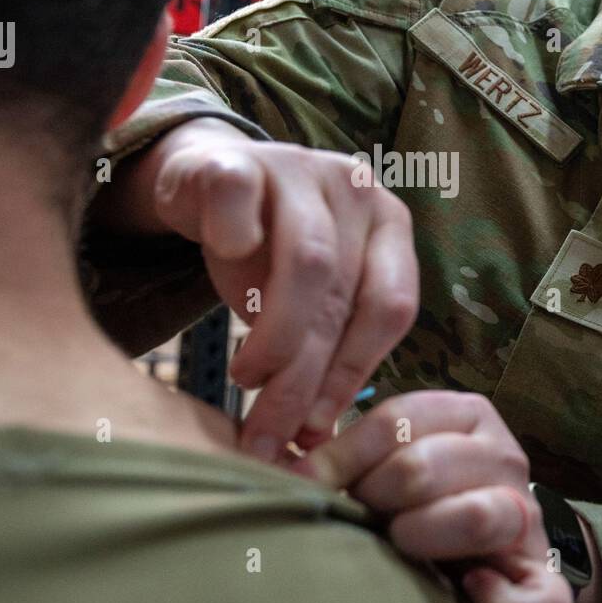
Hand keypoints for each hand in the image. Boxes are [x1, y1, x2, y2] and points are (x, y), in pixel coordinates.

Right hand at [122, 118, 418, 459]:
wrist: (211, 180)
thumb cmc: (269, 252)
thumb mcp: (309, 302)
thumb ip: (321, 355)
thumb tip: (314, 442)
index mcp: (389, 224)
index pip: (390, 309)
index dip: (354, 375)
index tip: (317, 430)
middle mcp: (356, 190)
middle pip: (343, 297)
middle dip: (306, 378)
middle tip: (271, 432)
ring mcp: (300, 168)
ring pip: (306, 263)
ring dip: (276, 336)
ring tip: (247, 380)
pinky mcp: (239, 160)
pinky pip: (240, 206)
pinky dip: (234, 245)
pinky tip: (224, 284)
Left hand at [291, 391, 575, 602]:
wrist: (493, 557)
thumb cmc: (422, 502)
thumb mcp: (390, 461)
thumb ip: (348, 453)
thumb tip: (276, 459)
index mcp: (464, 414)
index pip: (393, 419)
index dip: (339, 456)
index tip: (303, 483)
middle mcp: (503, 455)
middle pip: (421, 467)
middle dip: (376, 499)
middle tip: (362, 519)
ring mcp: (530, 516)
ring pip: (477, 516)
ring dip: (422, 537)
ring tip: (400, 547)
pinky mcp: (546, 580)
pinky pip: (534, 598)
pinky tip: (470, 593)